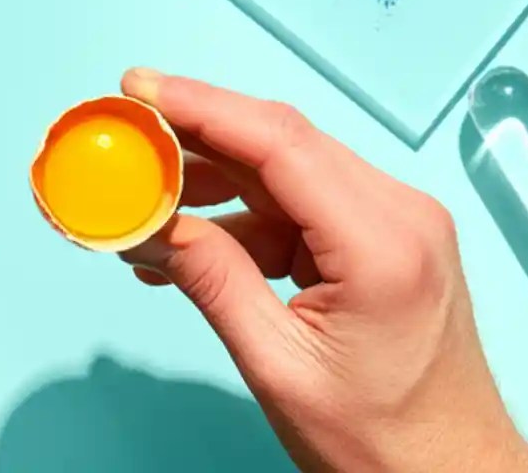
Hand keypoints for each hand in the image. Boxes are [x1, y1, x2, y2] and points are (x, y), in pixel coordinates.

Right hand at [118, 70, 527, 472]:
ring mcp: (399, 222)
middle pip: (283, 144)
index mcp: (382, 243)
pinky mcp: (386, 240)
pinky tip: (194, 246)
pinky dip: (247, 219)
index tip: (137, 89)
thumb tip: (152, 227)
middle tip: (127, 135)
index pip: (279, 144)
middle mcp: (401, 213)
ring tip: (146, 207)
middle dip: (197, 135)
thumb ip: (214, 283)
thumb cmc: (384, 443)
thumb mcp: (280, 369)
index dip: (201, 107)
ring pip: (289, 171)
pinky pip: (304, 207)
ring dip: (217, 182)